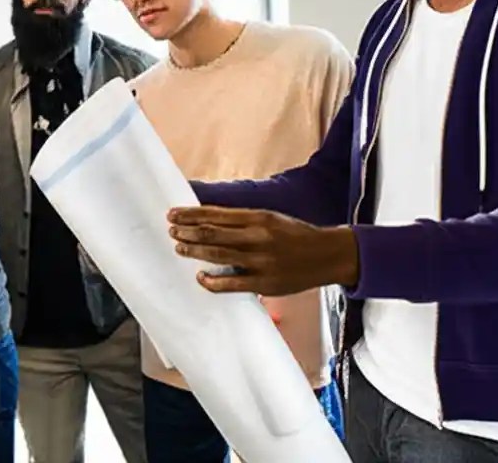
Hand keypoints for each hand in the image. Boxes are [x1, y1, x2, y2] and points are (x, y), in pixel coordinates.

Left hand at [168, 206, 359, 296]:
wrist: (327, 255)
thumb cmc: (295, 235)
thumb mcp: (270, 218)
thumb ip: (243, 220)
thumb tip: (210, 220)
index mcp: (258, 218)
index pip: (216, 215)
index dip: (191, 214)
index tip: (173, 213)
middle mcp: (258, 237)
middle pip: (213, 234)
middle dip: (188, 232)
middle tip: (170, 230)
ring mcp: (261, 261)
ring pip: (219, 255)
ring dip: (195, 251)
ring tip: (179, 247)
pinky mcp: (265, 283)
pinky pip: (233, 283)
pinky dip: (214, 281)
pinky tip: (200, 277)